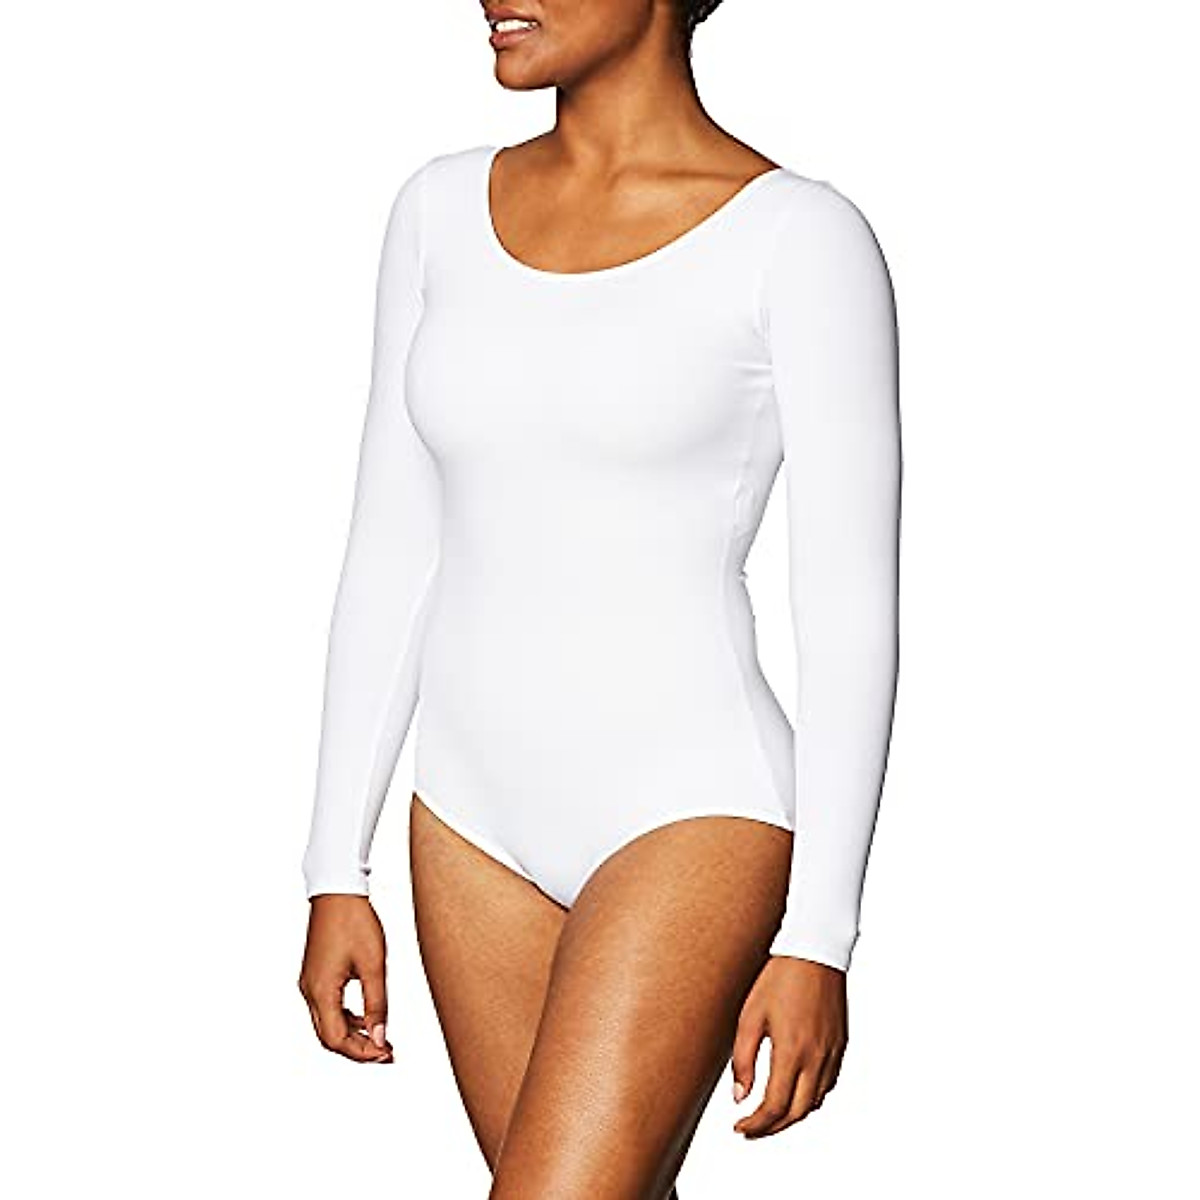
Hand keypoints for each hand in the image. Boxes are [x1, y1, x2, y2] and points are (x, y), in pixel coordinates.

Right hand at [298, 894, 393, 1062]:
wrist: (337, 892)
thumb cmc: (355, 922)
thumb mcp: (373, 964)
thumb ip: (377, 1004)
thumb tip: (379, 1038)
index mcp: (321, 990)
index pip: (337, 1039)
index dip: (362, 1052)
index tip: (386, 1053)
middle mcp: (310, 991)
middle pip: (329, 1037)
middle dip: (358, 1049)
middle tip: (386, 1052)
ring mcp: (310, 983)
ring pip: (327, 1024)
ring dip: (353, 1035)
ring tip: (380, 1038)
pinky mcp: (315, 975)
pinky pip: (327, 1008)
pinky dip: (346, 1018)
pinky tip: (366, 1017)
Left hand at [730, 955, 846, 1136]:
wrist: (814, 952)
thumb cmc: (779, 979)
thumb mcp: (750, 1017)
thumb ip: (743, 1060)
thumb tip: (739, 1097)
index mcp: (792, 1052)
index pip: (774, 1107)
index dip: (756, 1125)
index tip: (740, 1128)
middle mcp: (817, 1058)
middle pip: (796, 1113)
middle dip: (772, 1127)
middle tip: (752, 1129)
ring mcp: (832, 1053)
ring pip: (814, 1102)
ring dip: (792, 1114)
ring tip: (769, 1113)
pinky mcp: (841, 1045)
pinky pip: (828, 1084)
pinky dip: (810, 1096)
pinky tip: (795, 1090)